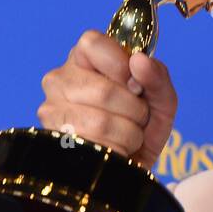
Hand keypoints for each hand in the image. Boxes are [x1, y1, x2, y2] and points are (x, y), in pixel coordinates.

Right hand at [37, 30, 177, 170]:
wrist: (134, 168)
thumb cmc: (142, 129)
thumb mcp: (161, 100)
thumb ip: (158, 76)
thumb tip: (139, 60)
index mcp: (83, 59)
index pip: (92, 43)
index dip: (120, 65)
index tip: (135, 85)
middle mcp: (59, 80)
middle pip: (104, 90)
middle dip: (134, 111)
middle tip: (135, 118)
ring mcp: (51, 111)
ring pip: (100, 121)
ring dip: (129, 135)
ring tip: (125, 136)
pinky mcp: (53, 142)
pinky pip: (96, 146)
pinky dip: (118, 151)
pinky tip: (114, 151)